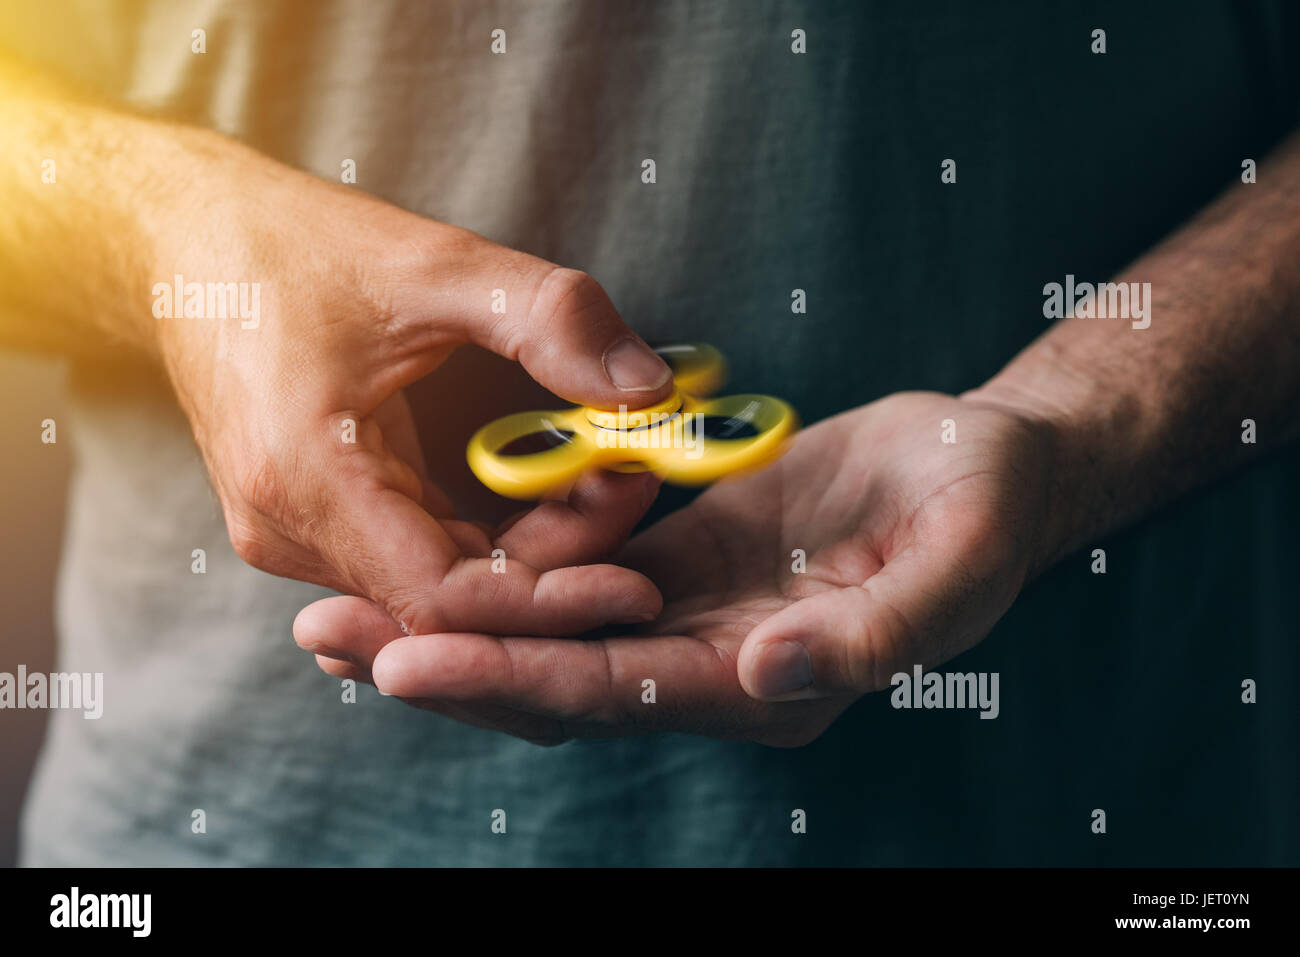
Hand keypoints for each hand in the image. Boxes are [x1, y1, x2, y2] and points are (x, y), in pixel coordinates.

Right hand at [154, 141, 675, 635]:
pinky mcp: (316, 519)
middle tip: (638, 479)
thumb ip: (550, 321)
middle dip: (560, 562)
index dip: (546, 607)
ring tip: (610, 470)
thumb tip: (650, 392)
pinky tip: (552, 483)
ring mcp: (297, 533)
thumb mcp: (437, 265)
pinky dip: (494, 534)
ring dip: (534, 547)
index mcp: (305, 483)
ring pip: (441, 588)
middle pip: (451, 606)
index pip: (443, 605)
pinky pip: (421, 556)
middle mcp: (291, 532)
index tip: (633, 580)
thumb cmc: (295, 246)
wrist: (190, 238)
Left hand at [297, 391, 1057, 744]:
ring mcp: (689, 617)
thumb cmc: (985, 503)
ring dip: (445, 625)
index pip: (620, 693)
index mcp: (777, 686)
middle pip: (555, 680)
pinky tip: (417, 560)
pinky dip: (493, 576)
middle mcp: (716, 669)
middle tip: (323, 638)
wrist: (981, 459)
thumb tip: (772, 679)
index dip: (513, 678)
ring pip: (546, 636)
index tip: (405, 661)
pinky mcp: (677, 560)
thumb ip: (874, 630)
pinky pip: (569, 577)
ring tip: (331, 614)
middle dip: (442, 664)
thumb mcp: (957, 557)